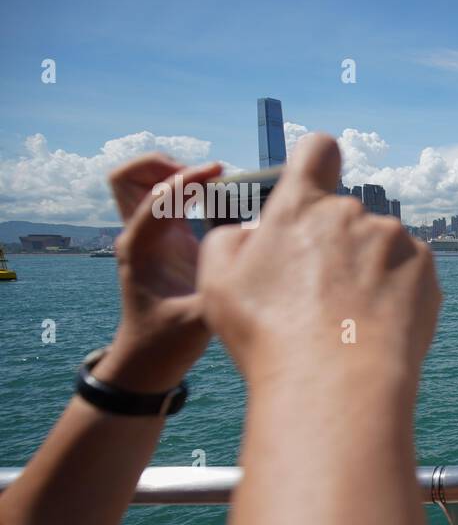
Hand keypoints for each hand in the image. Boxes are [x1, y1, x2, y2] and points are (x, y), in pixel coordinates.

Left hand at [97, 155, 224, 390]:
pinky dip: (185, 188)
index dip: (189, 179)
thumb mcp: (200, 318)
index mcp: (140, 249)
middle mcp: (138, 236)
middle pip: (130, 176)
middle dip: (165, 166)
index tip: (221, 173)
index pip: (158, 197)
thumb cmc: (168, 342)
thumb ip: (225, 287)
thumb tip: (260, 258)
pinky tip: (216, 200)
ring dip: (171, 173)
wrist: (148, 358)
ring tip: (210, 184)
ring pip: (142, 182)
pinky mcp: (163, 240)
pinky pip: (165, 198)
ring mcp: (148, 236)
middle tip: (205, 177)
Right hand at [197, 134, 440, 399]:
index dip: (317, 162)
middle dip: (335, 245)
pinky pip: (408, 272)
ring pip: (379, 247)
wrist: (339, 383)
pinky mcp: (425, 269)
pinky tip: (376, 326)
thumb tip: (253, 231)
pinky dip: (395, 293)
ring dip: (367, 271)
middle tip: (318, 297)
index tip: (316, 183)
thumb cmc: (270, 335)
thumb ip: (230, 239)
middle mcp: (352, 211)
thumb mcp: (218, 283)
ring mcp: (394, 238)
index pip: (317, 150)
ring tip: (348, 321)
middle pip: (345, 217)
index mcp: (301, 204)